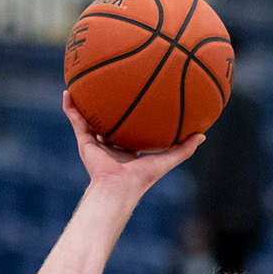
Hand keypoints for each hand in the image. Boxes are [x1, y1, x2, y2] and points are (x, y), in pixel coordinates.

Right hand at [64, 91, 203, 196]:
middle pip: (109, 123)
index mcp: (128, 152)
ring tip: (83, 85)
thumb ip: (185, 149)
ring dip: (85, 104)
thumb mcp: (168, 160)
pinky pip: (75, 120)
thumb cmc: (142, 178)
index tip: (136, 103)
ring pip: (89, 120)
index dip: (133, 118)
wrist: (118, 188)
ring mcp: (96, 144)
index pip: (130, 132)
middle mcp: (111, 146)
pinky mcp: (84, 142)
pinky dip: (70, 107)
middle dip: (109, 109)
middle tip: (111, 89)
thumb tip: (204, 135)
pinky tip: (68, 91)